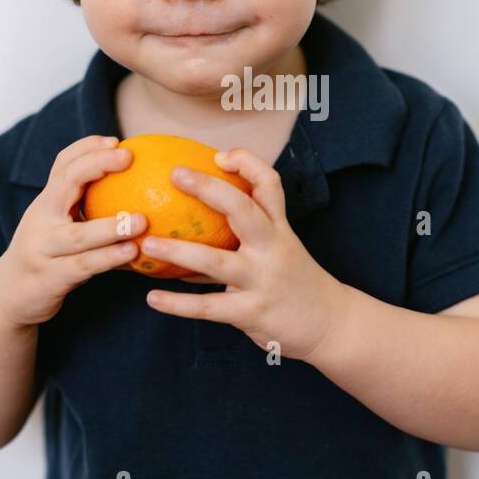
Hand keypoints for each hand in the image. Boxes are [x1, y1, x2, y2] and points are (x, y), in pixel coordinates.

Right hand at [0, 134, 145, 327]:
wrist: (8, 295)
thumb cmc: (48, 253)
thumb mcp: (58, 223)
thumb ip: (84, 204)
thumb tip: (137, 181)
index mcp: (46, 202)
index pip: (62, 164)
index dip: (87, 148)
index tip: (117, 141)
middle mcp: (40, 220)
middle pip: (64, 184)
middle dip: (96, 165)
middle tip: (128, 157)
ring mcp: (43, 250)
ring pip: (78, 235)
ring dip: (111, 226)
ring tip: (142, 220)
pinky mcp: (50, 278)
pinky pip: (83, 266)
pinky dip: (108, 258)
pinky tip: (131, 253)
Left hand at [139, 148, 351, 362]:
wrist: (331, 324)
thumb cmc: (295, 281)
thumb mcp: (281, 247)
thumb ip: (247, 233)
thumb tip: (191, 218)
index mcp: (280, 228)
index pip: (269, 184)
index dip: (246, 162)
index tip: (219, 155)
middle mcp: (272, 248)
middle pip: (243, 209)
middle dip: (208, 188)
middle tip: (175, 174)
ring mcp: (262, 280)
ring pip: (216, 261)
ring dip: (179, 250)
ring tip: (148, 242)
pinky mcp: (252, 312)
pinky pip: (208, 307)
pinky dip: (178, 304)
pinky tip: (153, 299)